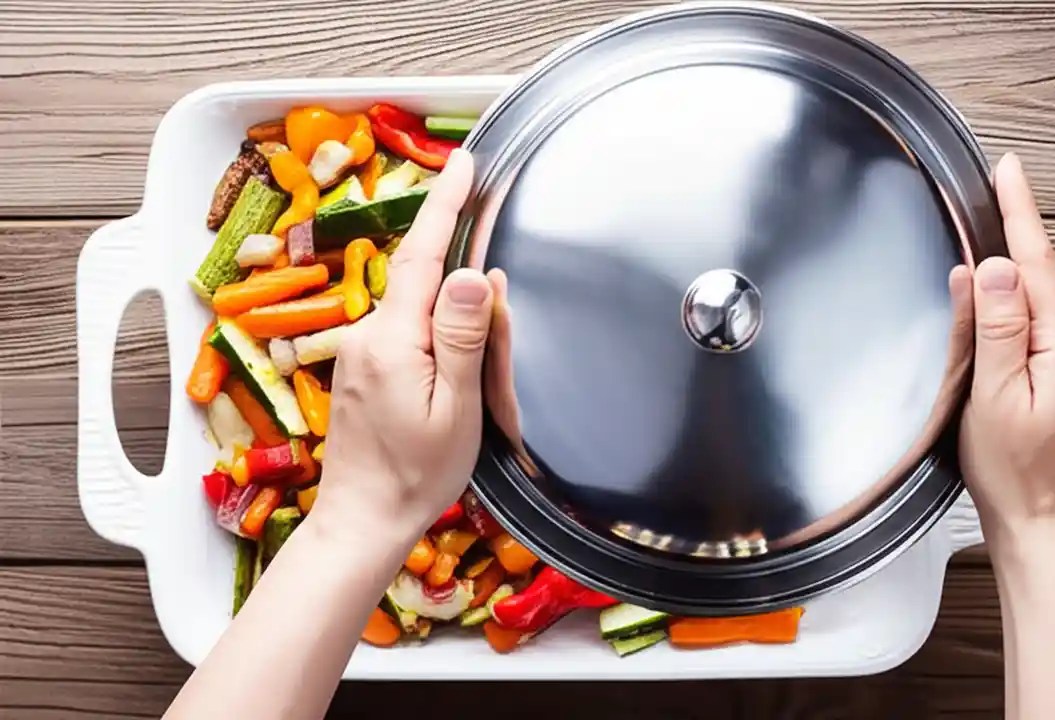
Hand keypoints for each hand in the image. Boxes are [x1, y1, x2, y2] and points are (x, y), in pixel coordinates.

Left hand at [316, 150, 495, 546]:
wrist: (362, 522)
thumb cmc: (417, 475)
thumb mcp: (457, 408)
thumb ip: (464, 337)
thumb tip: (475, 274)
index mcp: (393, 339)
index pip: (423, 255)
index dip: (444, 204)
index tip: (463, 161)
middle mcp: (368, 335)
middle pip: (420, 276)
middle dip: (452, 248)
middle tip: (481, 229)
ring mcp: (361, 352)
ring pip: (415, 306)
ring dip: (448, 299)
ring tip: (477, 338)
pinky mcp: (363, 370)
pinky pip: (405, 329)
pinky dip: (434, 323)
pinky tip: (452, 357)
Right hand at [953, 153, 1054, 562]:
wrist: (1042, 527)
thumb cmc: (1016, 475)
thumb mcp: (995, 398)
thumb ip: (996, 330)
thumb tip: (995, 270)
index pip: (1039, 265)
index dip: (1020, 213)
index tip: (1010, 169)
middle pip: (1040, 279)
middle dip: (1013, 236)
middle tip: (990, 191)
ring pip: (1036, 305)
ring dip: (1010, 277)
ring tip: (981, 251)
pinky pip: (1036, 329)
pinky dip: (1012, 311)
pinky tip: (994, 311)